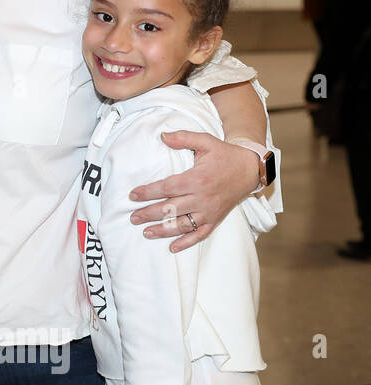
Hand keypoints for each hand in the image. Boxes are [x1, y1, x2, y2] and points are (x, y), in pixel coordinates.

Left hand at [128, 131, 260, 251]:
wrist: (250, 169)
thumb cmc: (225, 155)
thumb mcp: (206, 141)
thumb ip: (183, 138)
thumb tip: (162, 136)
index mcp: (197, 179)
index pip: (167, 188)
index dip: (148, 192)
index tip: (133, 195)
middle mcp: (202, 197)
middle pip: (171, 208)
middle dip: (149, 214)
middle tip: (133, 218)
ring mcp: (209, 210)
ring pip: (183, 224)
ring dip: (163, 230)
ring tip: (146, 232)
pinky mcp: (216, 219)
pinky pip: (200, 234)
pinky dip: (187, 242)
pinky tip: (172, 247)